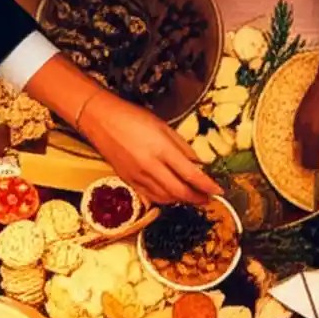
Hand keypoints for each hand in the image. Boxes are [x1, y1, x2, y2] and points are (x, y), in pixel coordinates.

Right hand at [76, 92, 222, 204]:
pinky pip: (151, 197)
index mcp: (162, 149)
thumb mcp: (163, 127)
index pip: (191, 174)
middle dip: (197, 198)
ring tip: (193, 196)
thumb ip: (182, 147)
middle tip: (208, 198)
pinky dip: (166, 199)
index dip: (207, 185)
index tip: (219, 190)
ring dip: (182, 200)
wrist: (100, 119)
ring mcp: (138, 176)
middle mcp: (150, 166)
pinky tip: (173, 196)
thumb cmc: (133, 117)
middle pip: (180, 191)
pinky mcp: (128, 181)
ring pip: (166, 197)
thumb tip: (199, 164)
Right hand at [295, 60, 318, 168]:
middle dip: (314, 159)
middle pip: (301, 156)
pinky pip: (299, 133)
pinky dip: (309, 137)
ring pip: (299, 145)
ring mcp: (298, 120)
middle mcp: (302, 129)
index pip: (309, 162)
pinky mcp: (299, 113)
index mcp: (314, 133)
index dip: (318, 167)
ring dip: (311, 147)